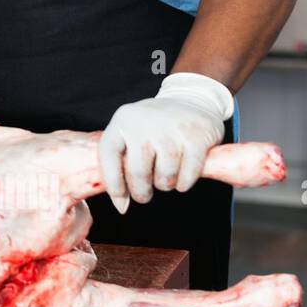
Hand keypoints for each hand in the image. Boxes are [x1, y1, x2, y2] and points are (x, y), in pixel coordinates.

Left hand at [97, 72, 233, 212]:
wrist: (192, 99)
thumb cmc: (155, 126)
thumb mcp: (132, 133)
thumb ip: (122, 165)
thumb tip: (122, 207)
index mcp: (122, 121)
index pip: (109, 156)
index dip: (113, 183)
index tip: (121, 200)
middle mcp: (145, 122)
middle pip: (138, 171)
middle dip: (141, 191)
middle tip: (145, 195)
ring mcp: (172, 128)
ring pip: (165, 175)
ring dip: (165, 185)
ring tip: (165, 178)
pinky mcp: (197, 136)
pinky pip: (188, 174)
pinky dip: (185, 183)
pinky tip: (182, 179)